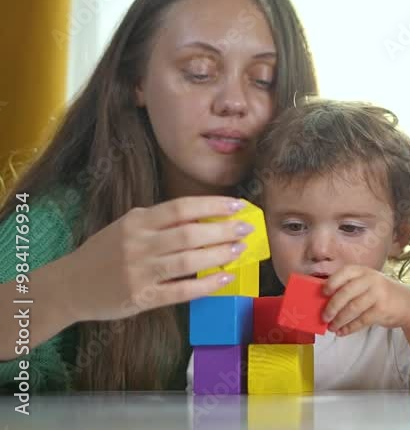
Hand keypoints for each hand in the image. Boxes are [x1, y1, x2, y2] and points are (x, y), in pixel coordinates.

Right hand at [64, 196, 254, 321]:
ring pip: (188, 261)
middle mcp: (138, 244)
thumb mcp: (126, 227)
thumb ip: (160, 222)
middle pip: (189, 234)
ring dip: (219, 255)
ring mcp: (140, 272)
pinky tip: (225, 278)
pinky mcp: (142, 298)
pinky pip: (181, 290)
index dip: (212, 205)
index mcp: (136, 222)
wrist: (70, 286)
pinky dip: (207, 285)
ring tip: (239, 250)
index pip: (181, 208)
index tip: (237, 205)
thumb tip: (205, 217)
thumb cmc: (105, 253)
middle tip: (247, 229)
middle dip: (223, 230)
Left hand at [321, 265, 409, 336]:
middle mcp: (371, 280)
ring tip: (331, 327)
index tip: (323, 293)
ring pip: (352, 308)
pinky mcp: (382, 310)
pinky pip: (361, 320)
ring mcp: (378, 294)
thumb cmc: (382, 293)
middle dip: (332, 307)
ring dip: (339, 320)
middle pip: (346, 293)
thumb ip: (351, 287)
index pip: (344, 272)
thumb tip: (325, 300)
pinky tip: (342, 332)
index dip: (332, 282)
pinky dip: (349, 328)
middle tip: (324, 317)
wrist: (408, 304)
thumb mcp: (368, 283)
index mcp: (364, 271)